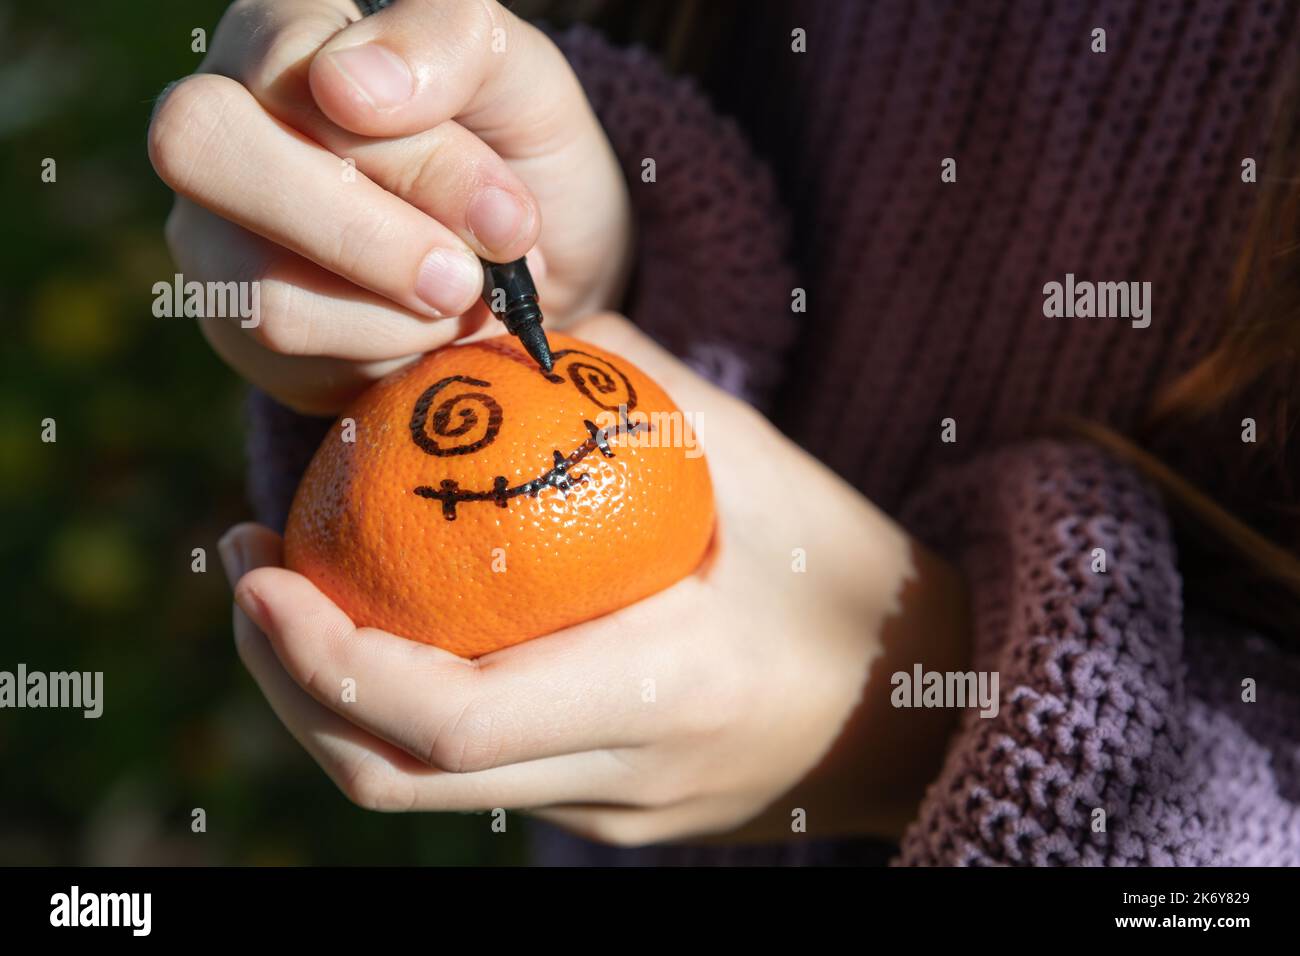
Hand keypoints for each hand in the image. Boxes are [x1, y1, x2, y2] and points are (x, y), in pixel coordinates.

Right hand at [149, 0, 631, 413]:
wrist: (533, 274)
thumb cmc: (516, 155)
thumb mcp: (521, 82)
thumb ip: (450, 45)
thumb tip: (345, 85)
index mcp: (288, 29)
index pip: (285, 60)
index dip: (401, 150)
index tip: (501, 210)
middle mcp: (219, 115)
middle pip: (201, 147)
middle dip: (366, 236)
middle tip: (469, 276)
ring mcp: (209, 224)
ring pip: (257, 282)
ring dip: (394, 308)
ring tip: (467, 296)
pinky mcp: (228, 319)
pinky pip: (289, 354)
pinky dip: (387, 351)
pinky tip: (428, 327)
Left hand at [218, 314, 970, 845]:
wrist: (915, 697)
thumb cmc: (843, 565)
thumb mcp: (748, 459)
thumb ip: (622, 390)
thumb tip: (494, 328)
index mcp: (665, 697)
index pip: (452, 721)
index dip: (329, 660)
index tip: (261, 573)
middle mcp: (624, 782)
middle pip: (401, 779)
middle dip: (288, 687)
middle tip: (243, 575)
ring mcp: (613, 814)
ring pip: (422, 792)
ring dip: (328, 701)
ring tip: (289, 595)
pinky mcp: (608, 815)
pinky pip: (474, 774)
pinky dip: (401, 705)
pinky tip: (392, 621)